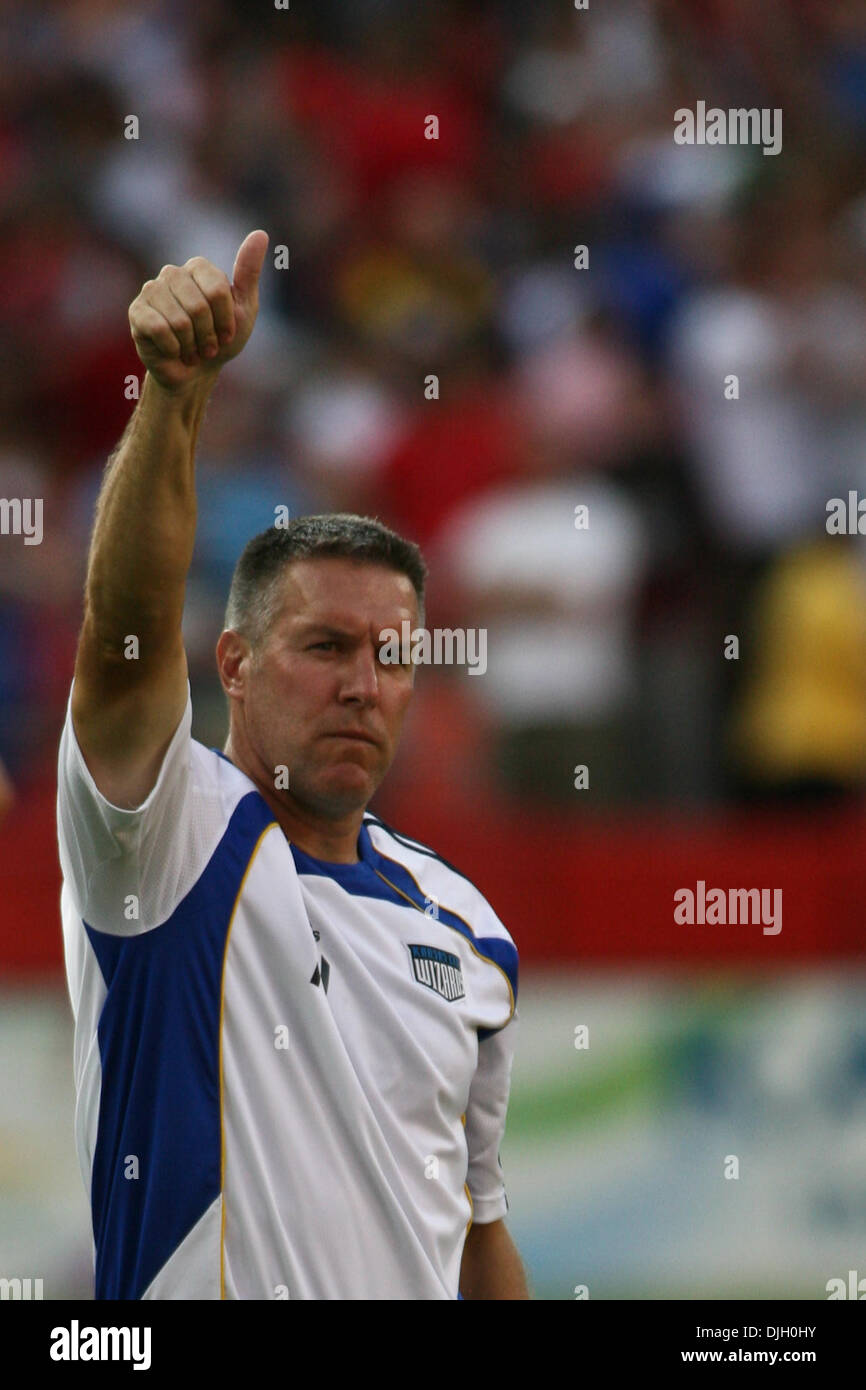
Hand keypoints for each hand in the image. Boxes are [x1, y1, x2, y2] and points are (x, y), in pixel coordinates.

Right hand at [128, 230, 268, 392]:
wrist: (195, 373)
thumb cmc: (220, 340)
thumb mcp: (244, 308)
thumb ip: (249, 272)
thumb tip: (260, 234)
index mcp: (198, 268)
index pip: (218, 290)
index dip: (226, 320)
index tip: (227, 334)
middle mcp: (172, 273)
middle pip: (199, 306)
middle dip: (208, 335)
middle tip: (208, 347)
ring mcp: (151, 291)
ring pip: (180, 320)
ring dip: (192, 345)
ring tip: (191, 350)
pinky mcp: (137, 312)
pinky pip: (159, 329)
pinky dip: (173, 348)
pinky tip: (173, 351)